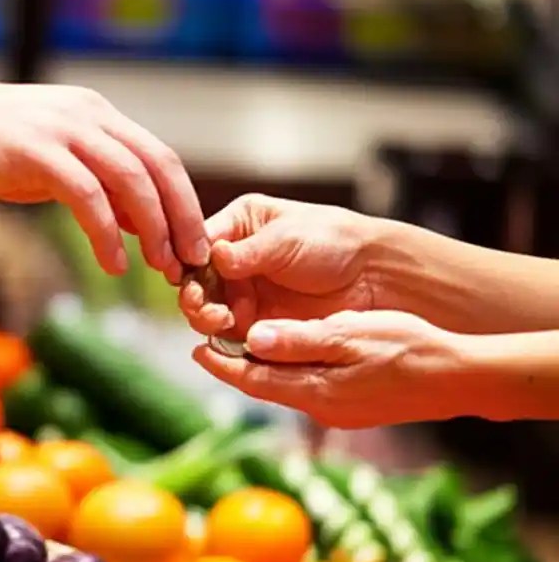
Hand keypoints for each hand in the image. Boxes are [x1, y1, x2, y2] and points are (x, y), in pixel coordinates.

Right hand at [0, 79, 208, 279]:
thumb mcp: (50, 161)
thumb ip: (93, 183)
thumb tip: (136, 222)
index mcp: (96, 114)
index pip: (159, 156)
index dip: (183, 202)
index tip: (191, 244)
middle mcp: (89, 116)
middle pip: (158, 165)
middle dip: (182, 217)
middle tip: (192, 262)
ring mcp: (64, 131)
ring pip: (131, 180)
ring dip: (155, 229)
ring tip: (162, 267)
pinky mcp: (37, 153)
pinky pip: (87, 197)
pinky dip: (107, 234)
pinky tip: (114, 263)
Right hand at [179, 194, 383, 336]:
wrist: (374, 277)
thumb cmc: (336, 242)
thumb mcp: (286, 239)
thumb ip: (246, 252)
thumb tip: (211, 256)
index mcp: (240, 225)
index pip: (197, 242)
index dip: (187, 260)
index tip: (187, 276)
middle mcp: (235, 258)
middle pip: (195, 280)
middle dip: (195, 294)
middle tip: (206, 305)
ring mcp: (245, 291)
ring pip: (206, 308)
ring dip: (206, 316)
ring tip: (223, 320)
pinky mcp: (257, 321)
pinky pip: (227, 332)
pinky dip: (223, 336)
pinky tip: (231, 334)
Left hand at [193, 310, 466, 427]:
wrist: (461, 378)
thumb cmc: (408, 349)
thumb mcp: (349, 335)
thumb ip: (300, 339)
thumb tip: (252, 338)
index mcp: (314, 392)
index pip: (251, 380)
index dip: (220, 364)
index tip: (196, 347)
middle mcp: (320, 409)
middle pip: (264, 386)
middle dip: (235, 364)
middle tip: (209, 340)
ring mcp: (338, 412)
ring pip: (286, 387)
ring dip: (263, 368)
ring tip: (240, 344)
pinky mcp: (354, 408)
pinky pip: (309, 389)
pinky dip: (290, 371)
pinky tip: (288, 355)